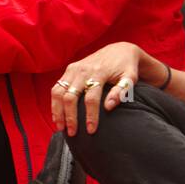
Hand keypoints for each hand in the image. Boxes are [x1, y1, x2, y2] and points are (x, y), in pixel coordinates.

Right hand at [51, 41, 165, 135]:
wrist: (119, 50)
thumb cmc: (126, 68)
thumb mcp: (130, 78)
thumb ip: (121, 92)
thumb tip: (108, 107)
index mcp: (99, 72)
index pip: (91, 97)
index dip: (90, 115)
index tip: (91, 130)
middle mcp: (83, 70)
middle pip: (70, 96)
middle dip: (70, 116)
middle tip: (72, 133)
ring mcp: (73, 69)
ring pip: (58, 92)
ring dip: (57, 111)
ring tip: (60, 127)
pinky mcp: (69, 70)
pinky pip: (56, 87)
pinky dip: (54, 103)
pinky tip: (57, 115)